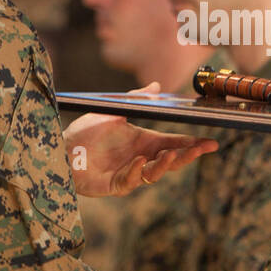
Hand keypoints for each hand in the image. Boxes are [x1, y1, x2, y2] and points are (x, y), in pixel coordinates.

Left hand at [65, 82, 217, 196]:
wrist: (60, 149)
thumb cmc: (85, 132)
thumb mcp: (112, 111)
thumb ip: (134, 99)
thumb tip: (156, 86)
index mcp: (144, 141)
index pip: (174, 143)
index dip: (192, 144)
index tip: (211, 142)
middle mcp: (141, 158)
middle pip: (171, 160)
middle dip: (188, 155)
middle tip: (203, 148)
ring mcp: (129, 173)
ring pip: (154, 173)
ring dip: (164, 163)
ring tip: (171, 153)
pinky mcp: (114, 184)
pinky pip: (130, 180)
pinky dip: (135, 171)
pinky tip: (139, 161)